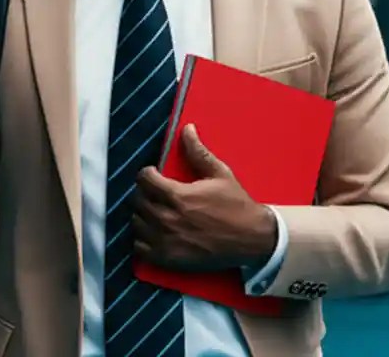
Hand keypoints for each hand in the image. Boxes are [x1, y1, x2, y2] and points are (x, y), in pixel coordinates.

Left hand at [132, 125, 276, 271]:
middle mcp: (167, 218)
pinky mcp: (168, 259)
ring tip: (156, 211)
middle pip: (138, 200)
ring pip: (136, 222)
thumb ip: (198, 152)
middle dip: (145, 192)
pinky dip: (143, 239)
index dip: (148, 173)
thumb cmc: (237, 206)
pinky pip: (140, 247)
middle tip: (156, 192)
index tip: (154, 175)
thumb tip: (187, 130)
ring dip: (143, 214)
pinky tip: (154, 232)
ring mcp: (166, 241)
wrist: (252, 240)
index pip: (144, 179)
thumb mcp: (220, 174)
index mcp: (178, 196)